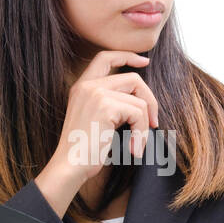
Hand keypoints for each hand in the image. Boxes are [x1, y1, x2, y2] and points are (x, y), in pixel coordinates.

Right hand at [47, 49, 159, 189]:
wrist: (69, 167)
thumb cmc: (84, 151)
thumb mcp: (95, 119)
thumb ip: (110, 102)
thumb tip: (141, 99)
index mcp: (81, 86)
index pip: (105, 57)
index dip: (127, 56)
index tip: (144, 61)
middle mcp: (87, 85)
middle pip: (133, 79)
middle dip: (149, 101)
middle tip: (154, 123)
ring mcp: (96, 93)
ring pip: (139, 101)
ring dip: (144, 125)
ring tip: (137, 144)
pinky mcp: (106, 106)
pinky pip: (139, 114)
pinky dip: (141, 133)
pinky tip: (133, 149)